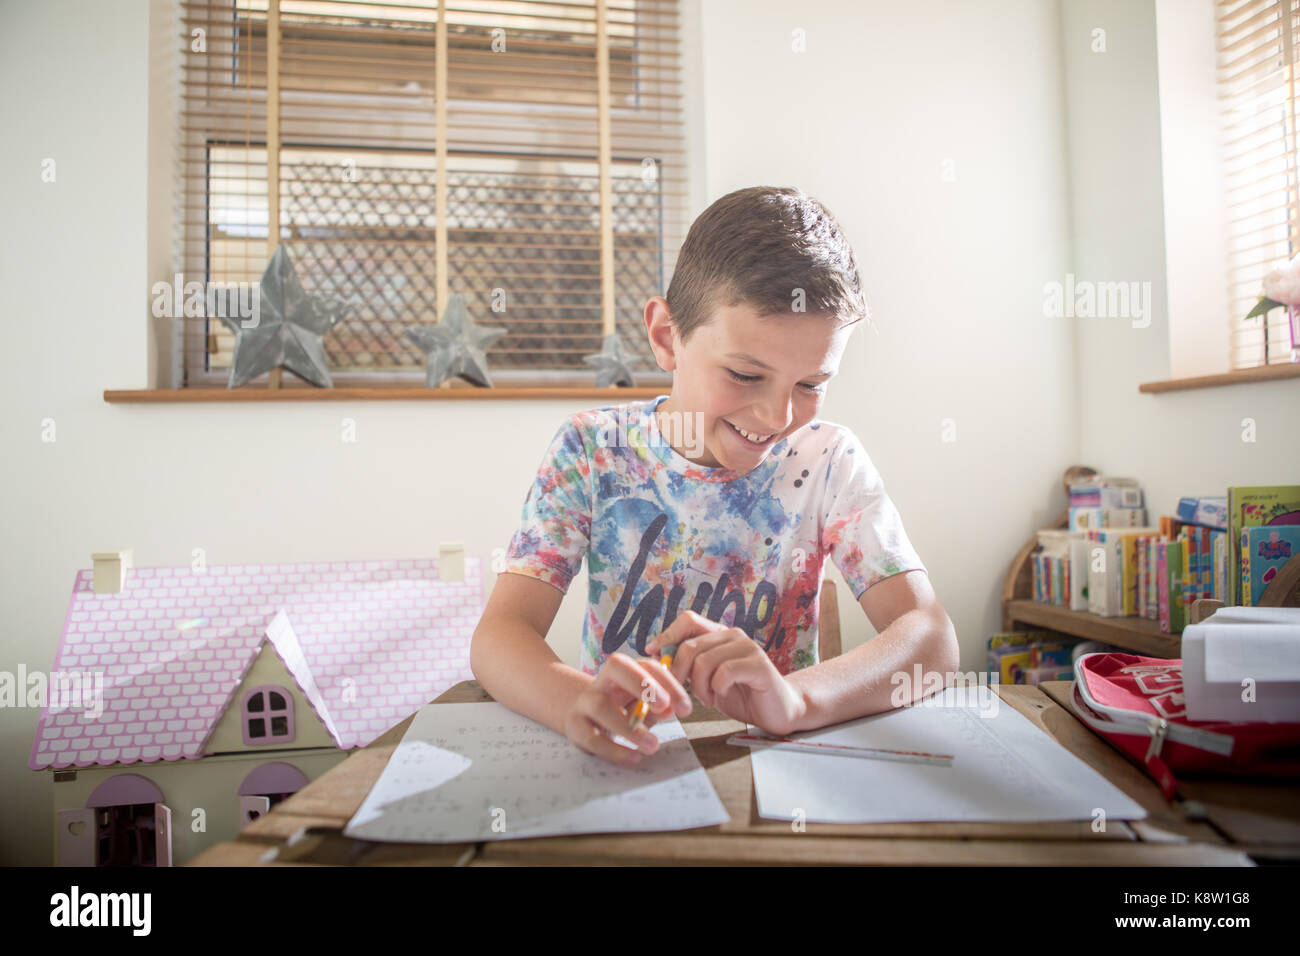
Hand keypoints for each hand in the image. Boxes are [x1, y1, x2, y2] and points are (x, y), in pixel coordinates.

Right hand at [563, 651, 690, 766]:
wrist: (579, 716)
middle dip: (643, 684)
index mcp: (623, 672)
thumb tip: (670, 709)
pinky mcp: (575, 727)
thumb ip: (656, 706)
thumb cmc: (619, 710)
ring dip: (630, 727)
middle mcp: (602, 681)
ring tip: (652, 745)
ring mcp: (585, 703)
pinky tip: (634, 757)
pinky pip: (592, 738)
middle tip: (665, 708)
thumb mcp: (640, 704)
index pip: (646, 665)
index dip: (667, 682)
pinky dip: (614, 750)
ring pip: (601, 707)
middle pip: (616, 667)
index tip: (685, 708)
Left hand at [647, 610, 806, 736]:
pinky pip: (724, 672)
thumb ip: (689, 665)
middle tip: (685, 693)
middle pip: (689, 645)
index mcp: (720, 635)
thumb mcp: (707, 679)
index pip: (688, 620)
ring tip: (708, 698)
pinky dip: (716, 689)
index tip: (653, 654)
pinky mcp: (758, 665)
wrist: (779, 711)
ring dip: (699, 687)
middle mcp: (734, 636)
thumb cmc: (741, 695)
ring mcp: (748, 648)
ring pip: (704, 661)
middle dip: (679, 673)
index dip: (667, 635)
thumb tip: (655, 654)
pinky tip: (721, 697)